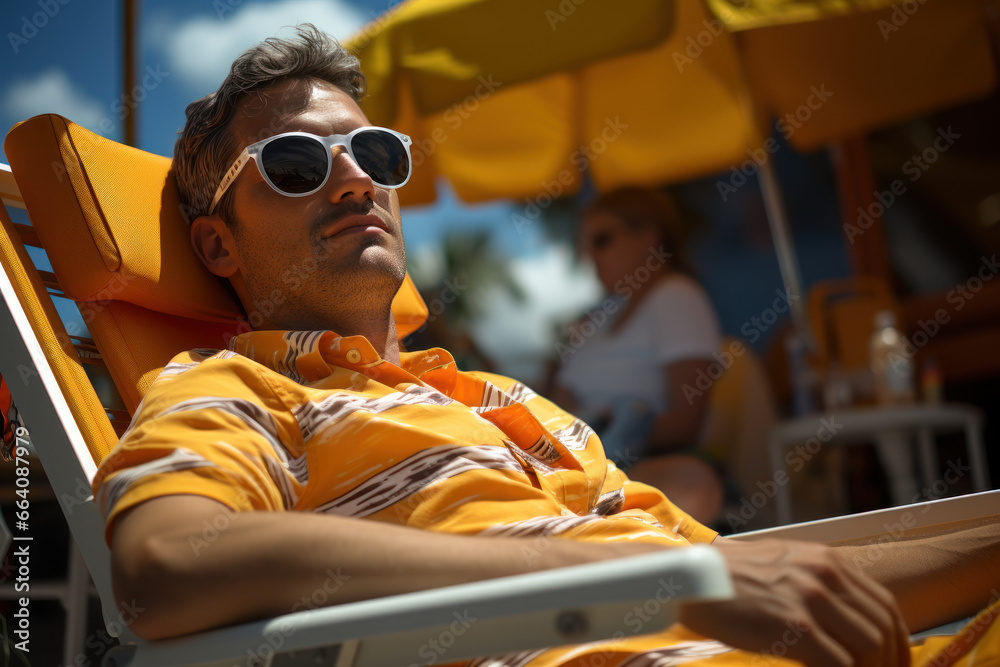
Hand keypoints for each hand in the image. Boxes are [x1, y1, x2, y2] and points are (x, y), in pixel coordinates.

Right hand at [680, 538, 910, 666]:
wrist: (691, 580)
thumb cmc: (730, 579)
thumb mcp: (783, 565)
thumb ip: (818, 585)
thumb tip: (844, 622)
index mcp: (826, 559)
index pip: (884, 604)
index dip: (897, 642)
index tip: (894, 665)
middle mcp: (825, 574)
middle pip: (882, 627)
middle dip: (890, 663)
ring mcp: (810, 598)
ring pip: (869, 647)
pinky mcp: (795, 626)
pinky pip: (839, 664)